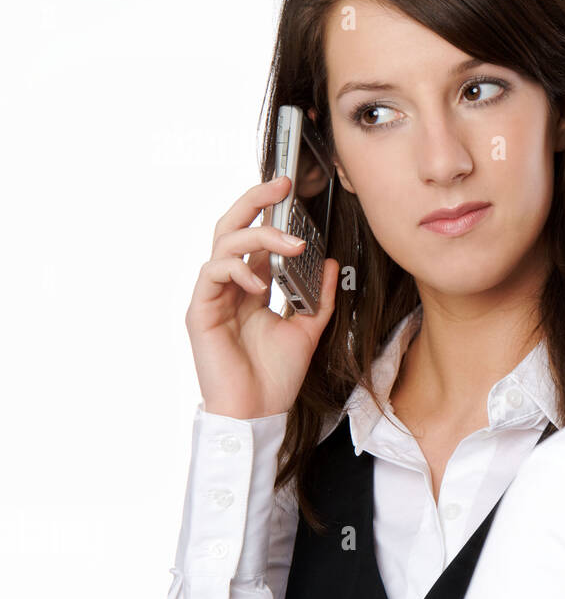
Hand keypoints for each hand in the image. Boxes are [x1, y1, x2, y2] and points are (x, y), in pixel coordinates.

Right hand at [184, 175, 338, 418]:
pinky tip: (260, 282)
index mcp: (252, 286)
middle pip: (232, 228)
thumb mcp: (308, 329)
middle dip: (254, 202)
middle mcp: (229, 286)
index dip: (269, 212)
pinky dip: (237, 270)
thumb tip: (328, 263)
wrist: (258, 413)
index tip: (292, 189)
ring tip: (290, 245)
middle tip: (280, 185)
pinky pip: (212, 275)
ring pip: (224, 244)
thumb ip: (317, 297)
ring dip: (258, 237)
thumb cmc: (275, 377)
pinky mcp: (201, 312)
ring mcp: (213, 296)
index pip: (256, 237)